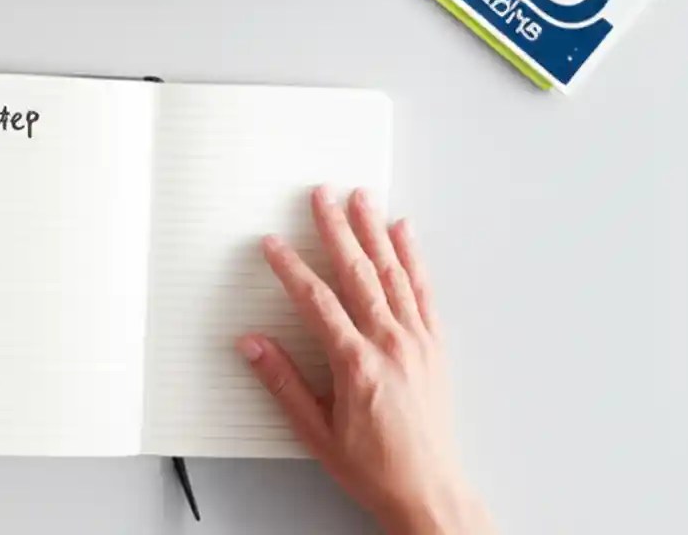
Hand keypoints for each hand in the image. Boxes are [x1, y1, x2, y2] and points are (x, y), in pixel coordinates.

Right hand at [237, 187, 490, 534]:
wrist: (429, 490)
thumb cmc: (375, 467)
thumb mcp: (315, 431)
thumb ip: (282, 383)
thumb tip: (252, 346)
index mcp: (356, 364)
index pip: (317, 301)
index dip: (291, 268)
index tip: (274, 245)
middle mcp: (390, 344)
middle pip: (357, 273)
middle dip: (336, 229)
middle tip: (321, 196)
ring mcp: (417, 342)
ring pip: (393, 273)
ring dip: (374, 231)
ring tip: (361, 199)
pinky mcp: (435, 346)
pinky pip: (424, 291)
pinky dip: (414, 258)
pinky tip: (405, 234)